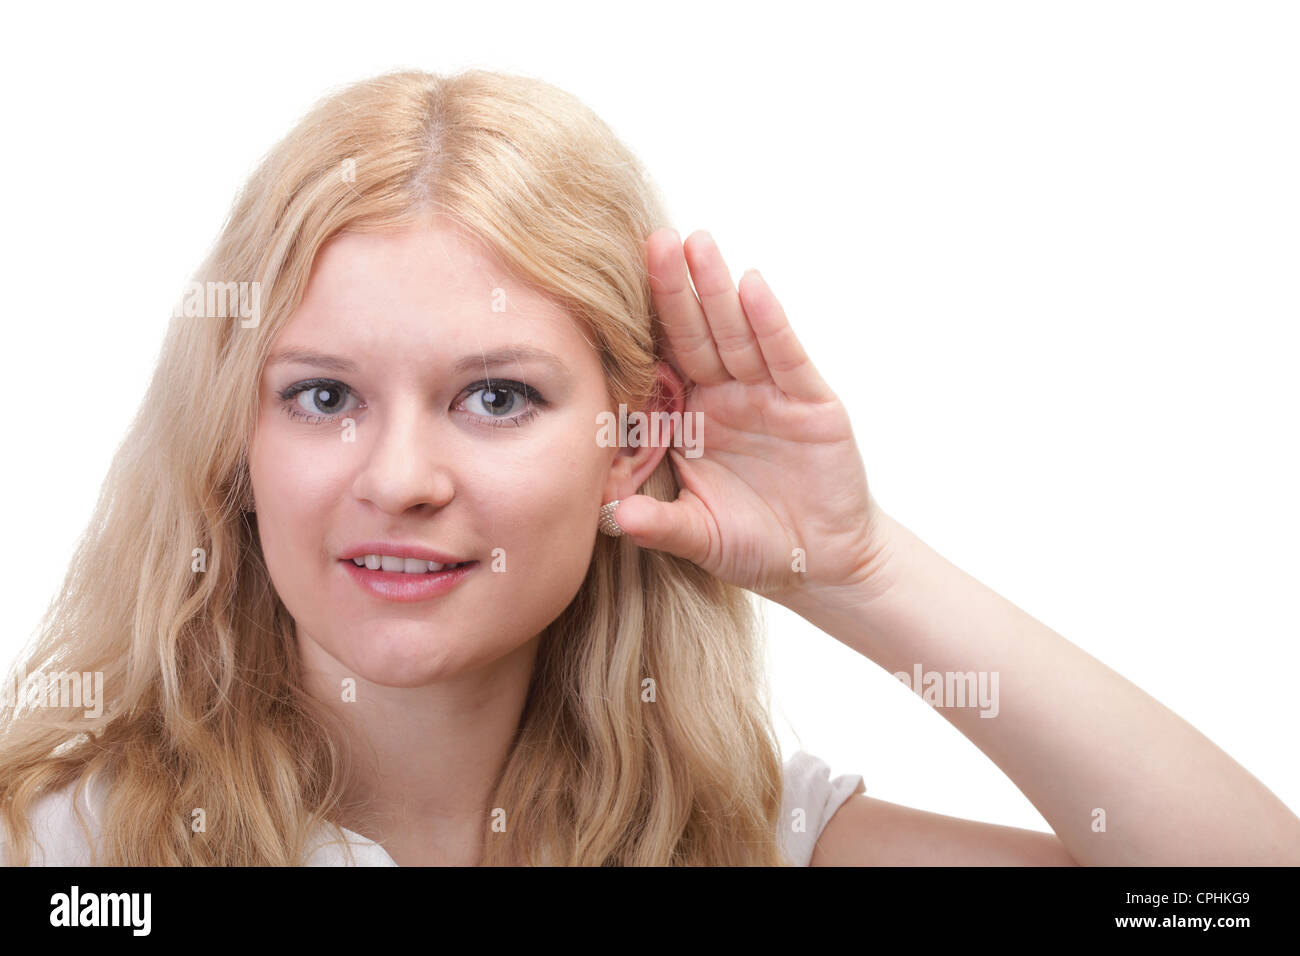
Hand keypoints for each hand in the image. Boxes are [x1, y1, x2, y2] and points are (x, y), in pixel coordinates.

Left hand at [611, 228, 901, 609]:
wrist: (821, 563)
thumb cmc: (755, 545)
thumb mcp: (701, 537)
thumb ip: (661, 526)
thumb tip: (612, 517)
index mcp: (689, 420)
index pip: (658, 365)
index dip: (637, 328)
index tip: (603, 289)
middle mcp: (724, 397)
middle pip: (693, 334)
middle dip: (673, 289)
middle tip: (652, 240)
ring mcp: (767, 395)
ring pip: (736, 334)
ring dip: (716, 290)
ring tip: (696, 243)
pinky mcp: (810, 402)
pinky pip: (785, 356)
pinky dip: (770, 323)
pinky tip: (752, 288)